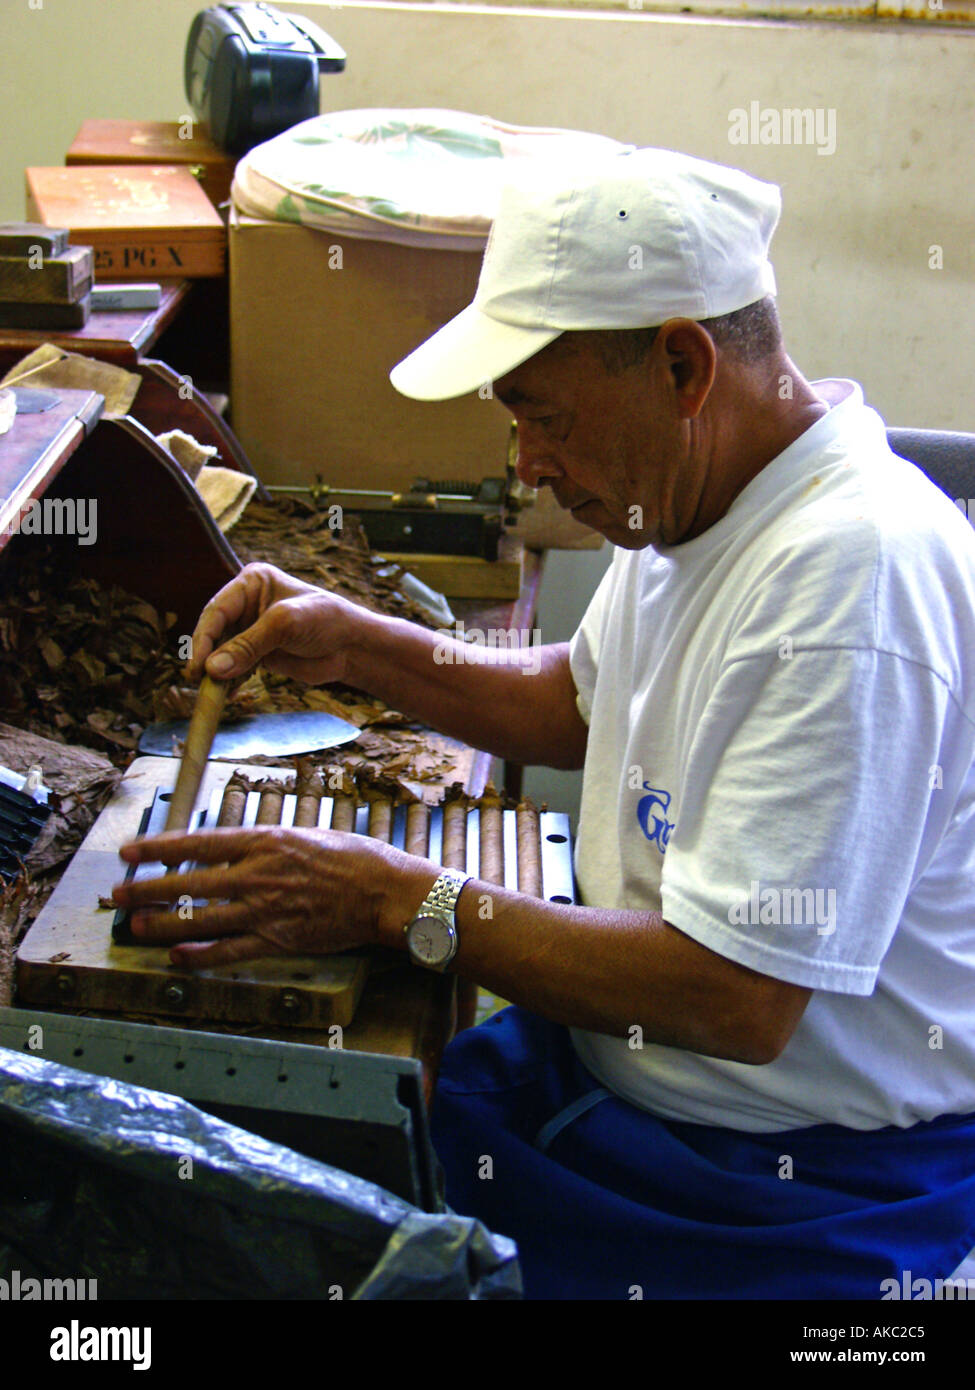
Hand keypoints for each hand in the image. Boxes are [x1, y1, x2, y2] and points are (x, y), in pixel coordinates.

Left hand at [112, 825, 434, 968]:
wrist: (386, 892)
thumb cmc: (354, 858)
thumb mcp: (308, 834)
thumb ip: (269, 843)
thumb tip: (238, 847)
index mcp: (266, 841)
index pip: (198, 844)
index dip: (159, 848)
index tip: (130, 853)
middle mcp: (259, 874)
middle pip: (190, 883)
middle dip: (148, 889)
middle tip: (119, 894)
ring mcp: (266, 909)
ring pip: (201, 918)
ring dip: (163, 924)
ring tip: (134, 927)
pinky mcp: (278, 939)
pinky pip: (230, 950)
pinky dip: (200, 955)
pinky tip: (177, 957)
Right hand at [186, 562, 365, 685]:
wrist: (352, 646)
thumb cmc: (326, 621)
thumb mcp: (285, 625)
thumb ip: (248, 646)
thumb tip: (213, 669)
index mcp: (251, 583)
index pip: (217, 610)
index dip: (204, 638)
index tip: (198, 665)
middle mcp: (247, 604)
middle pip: (215, 632)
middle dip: (207, 657)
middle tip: (199, 681)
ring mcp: (251, 629)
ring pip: (221, 652)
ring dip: (216, 672)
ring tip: (210, 693)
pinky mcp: (258, 652)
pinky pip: (235, 667)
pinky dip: (229, 681)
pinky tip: (225, 694)